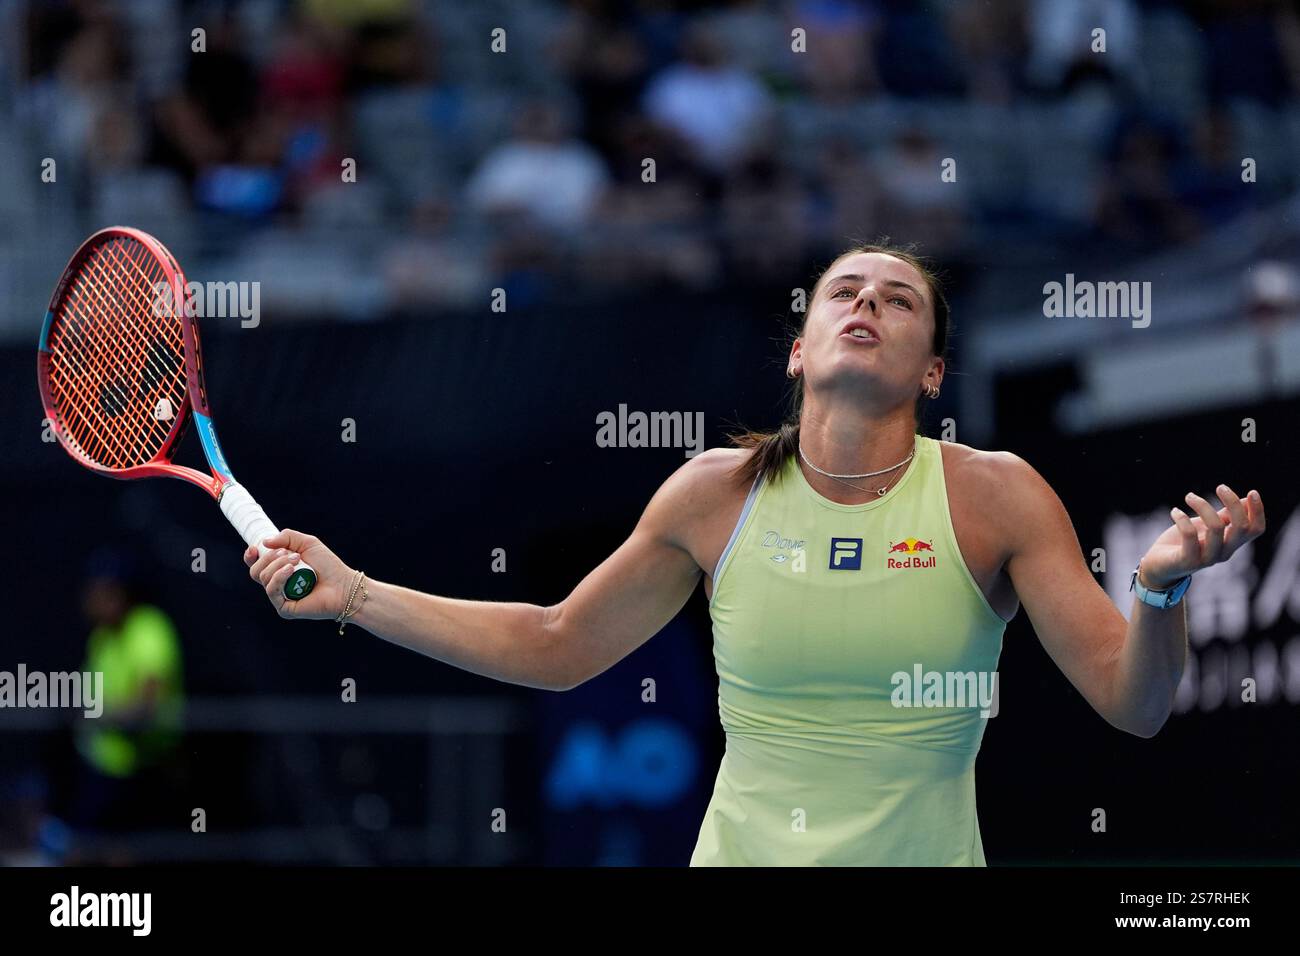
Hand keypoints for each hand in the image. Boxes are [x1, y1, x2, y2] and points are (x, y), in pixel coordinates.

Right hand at [243, 530, 354, 619]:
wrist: (344, 585)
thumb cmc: (328, 565)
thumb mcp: (307, 543)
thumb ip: (286, 537)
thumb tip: (263, 542)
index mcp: (279, 570)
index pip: (256, 564)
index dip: (251, 556)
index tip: (254, 548)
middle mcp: (277, 584)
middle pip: (256, 571)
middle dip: (269, 557)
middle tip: (290, 553)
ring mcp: (279, 597)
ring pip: (263, 578)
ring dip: (278, 564)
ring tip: (297, 560)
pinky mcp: (284, 608)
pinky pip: (271, 591)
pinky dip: (279, 577)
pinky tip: (291, 570)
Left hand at [1139, 485, 1265, 588]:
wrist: (1157, 566)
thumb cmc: (1182, 543)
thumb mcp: (1205, 526)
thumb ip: (1224, 517)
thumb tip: (1245, 500)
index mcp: (1231, 544)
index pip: (1255, 530)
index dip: (1258, 511)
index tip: (1251, 492)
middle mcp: (1224, 553)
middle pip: (1241, 528)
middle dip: (1233, 503)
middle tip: (1220, 487)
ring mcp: (1207, 558)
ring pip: (1216, 528)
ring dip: (1203, 506)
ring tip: (1189, 496)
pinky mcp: (1187, 561)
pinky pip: (1190, 535)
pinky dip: (1182, 518)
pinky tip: (1175, 511)